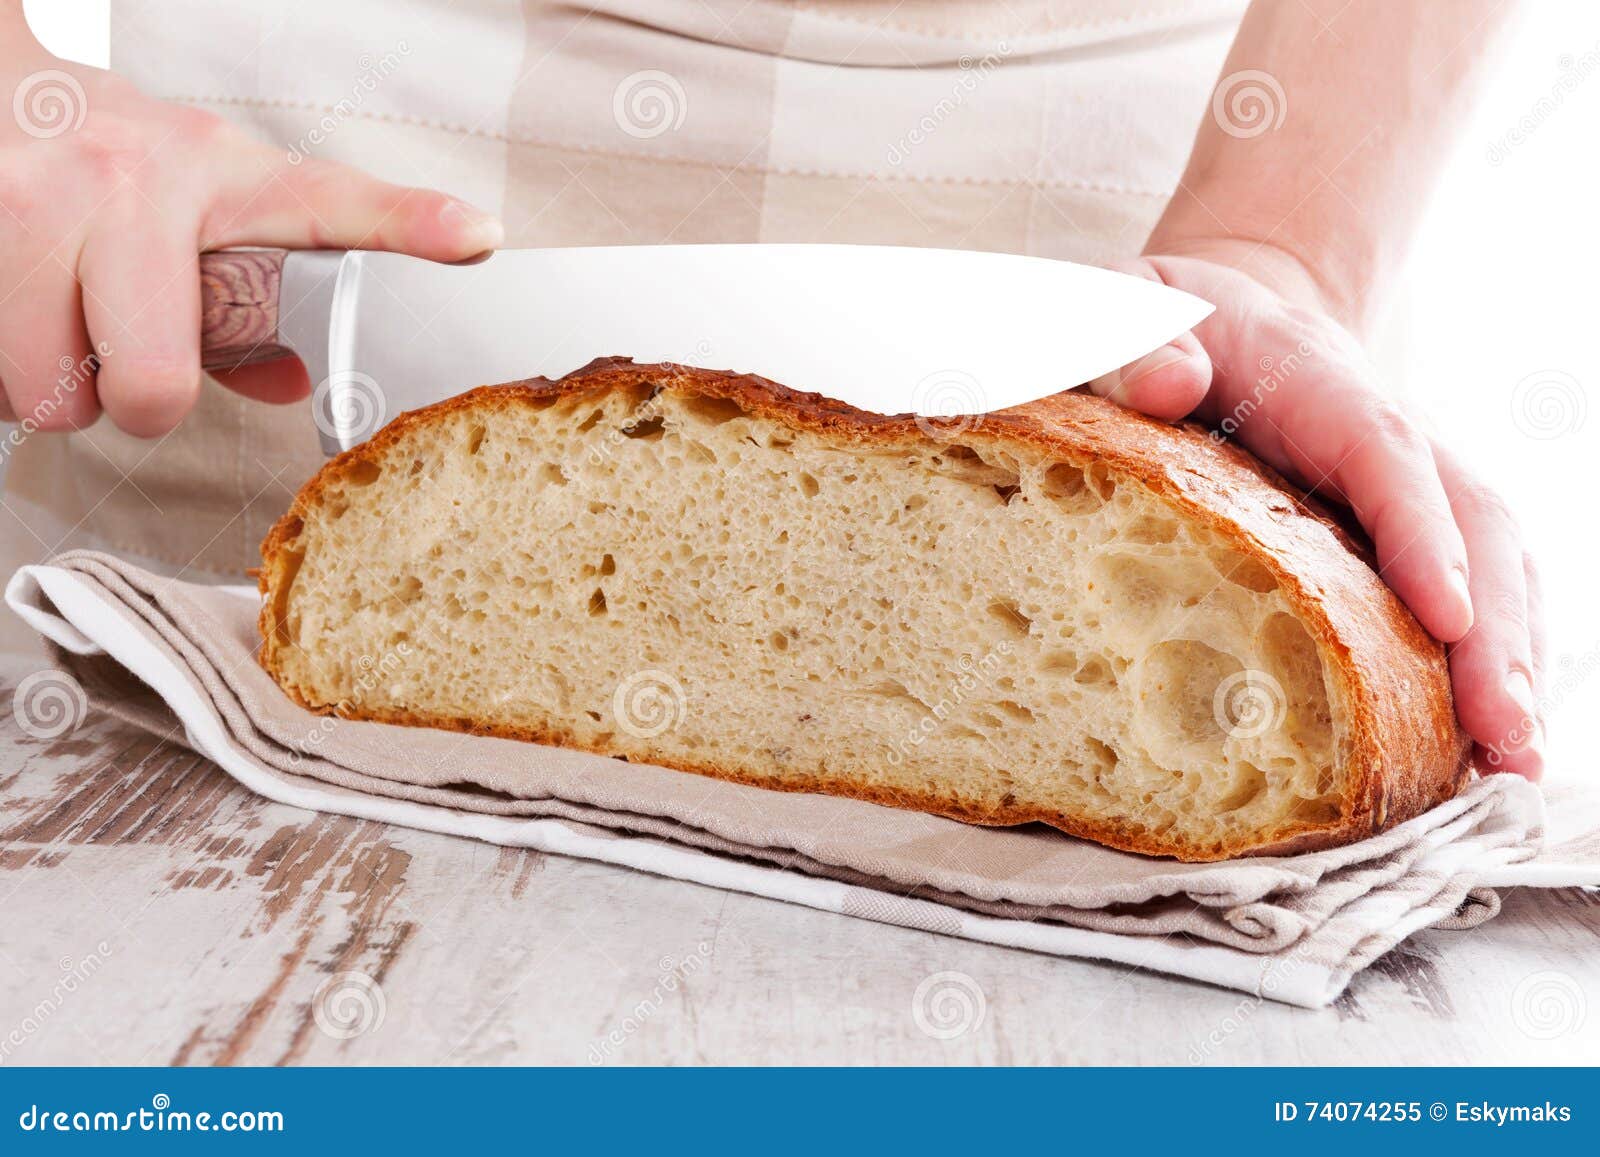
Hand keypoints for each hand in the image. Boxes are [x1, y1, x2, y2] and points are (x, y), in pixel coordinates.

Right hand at [0, 29, 501, 435]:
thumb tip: (291, 383)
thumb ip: (250, 308)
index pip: (325, 204)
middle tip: (136, 362)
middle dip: (143, 404)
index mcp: (220, 176)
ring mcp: (37, 201)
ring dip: (59, 386)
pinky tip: (24, 313)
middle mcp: (131, 179)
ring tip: (67, 320)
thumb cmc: (114, 171)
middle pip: (154, 387)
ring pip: (53, 395)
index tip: (477, 235)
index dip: (408, 221)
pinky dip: (11, 375)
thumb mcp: (200, 212)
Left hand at [1093, 239, 1543, 779]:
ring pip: (1489, 562)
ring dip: (1506, 661)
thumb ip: (1130, 344)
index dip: (1423, 534)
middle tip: (1504, 737)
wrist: (1218, 311)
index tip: (1451, 618)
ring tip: (1511, 767)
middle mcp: (1380, 432)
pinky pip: (1466, 583)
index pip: (1383, 454)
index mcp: (1313, 380)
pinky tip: (1478, 742)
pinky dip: (1481, 658)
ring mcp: (1401, 482)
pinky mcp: (1396, 525)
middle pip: (1470, 522)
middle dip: (1498, 631)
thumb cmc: (1157, 320)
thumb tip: (1170, 385)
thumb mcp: (1119, 311)